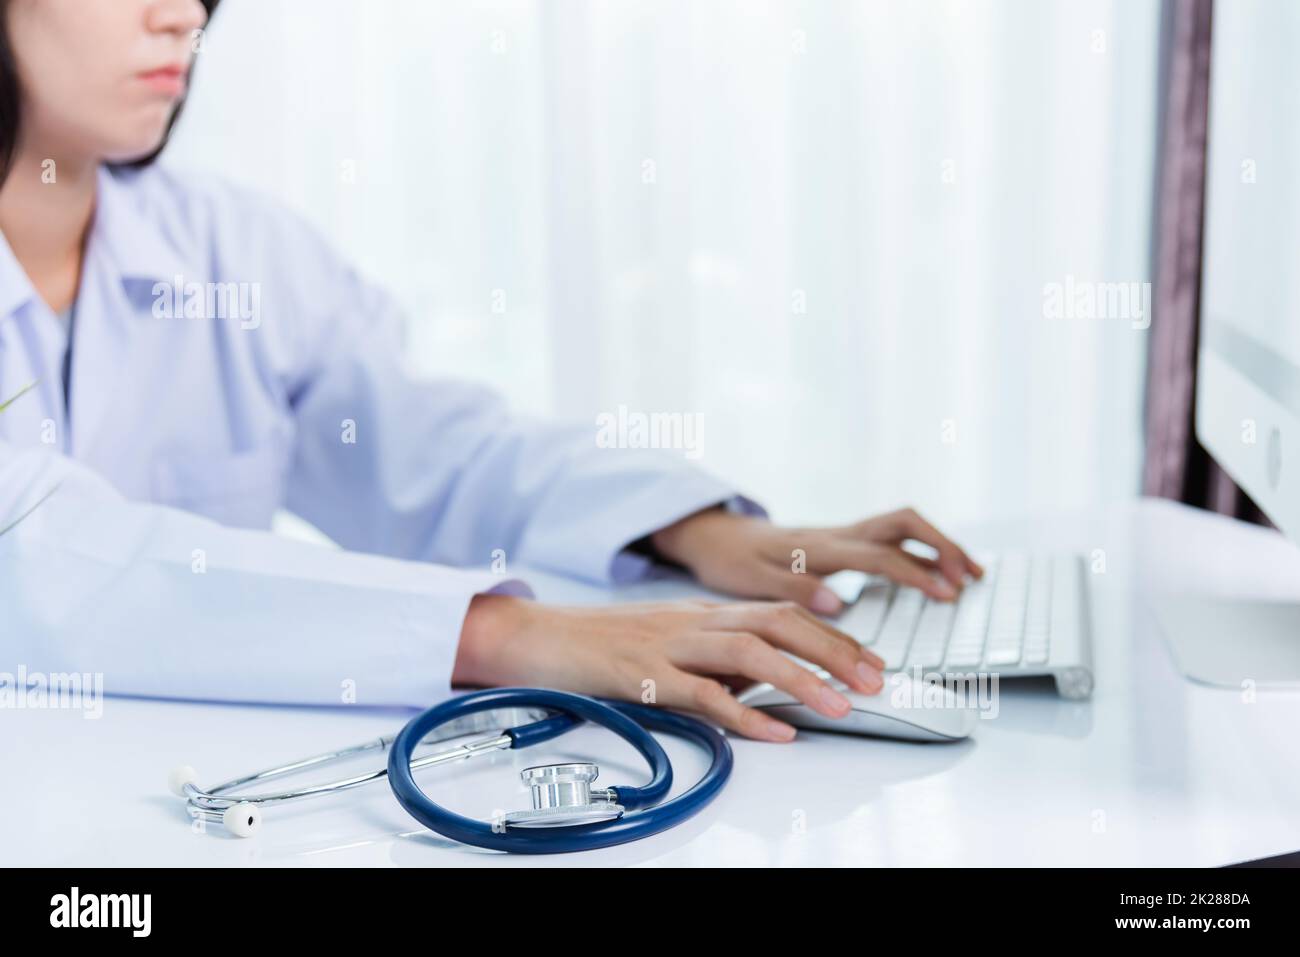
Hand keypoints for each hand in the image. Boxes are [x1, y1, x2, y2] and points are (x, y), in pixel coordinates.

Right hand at [453, 594, 885, 741]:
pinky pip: (700, 694)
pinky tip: (776, 730)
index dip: (834, 635)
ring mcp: (669, 646)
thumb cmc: (603, 645)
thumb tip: (769, 687)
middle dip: (834, 650)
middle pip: (778, 622)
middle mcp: (695, 622)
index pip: (783, 613)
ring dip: (802, 678)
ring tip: (841, 705)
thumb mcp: (673, 646)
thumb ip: (719, 662)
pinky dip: (744, 713)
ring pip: (748, 651)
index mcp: (706, 613)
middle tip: (874, 681)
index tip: (872, 662)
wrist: (537, 636)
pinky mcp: (642, 675)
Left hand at [650, 506, 982, 614]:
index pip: (880, 554)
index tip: (947, 593)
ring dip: (940, 546)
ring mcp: (842, 536)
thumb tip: (837, 602)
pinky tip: (937, 573)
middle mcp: (837, 535)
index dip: (917, 573)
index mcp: (819, 547)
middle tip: (972, 577)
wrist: (714, 536)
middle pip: (903, 525)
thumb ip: (794, 588)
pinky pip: (892, 541)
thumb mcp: (750, 580)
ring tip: (970, 574)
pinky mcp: (842, 543)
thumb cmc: (731, 559)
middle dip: (943, 546)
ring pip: (902, 529)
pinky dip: (922, 553)